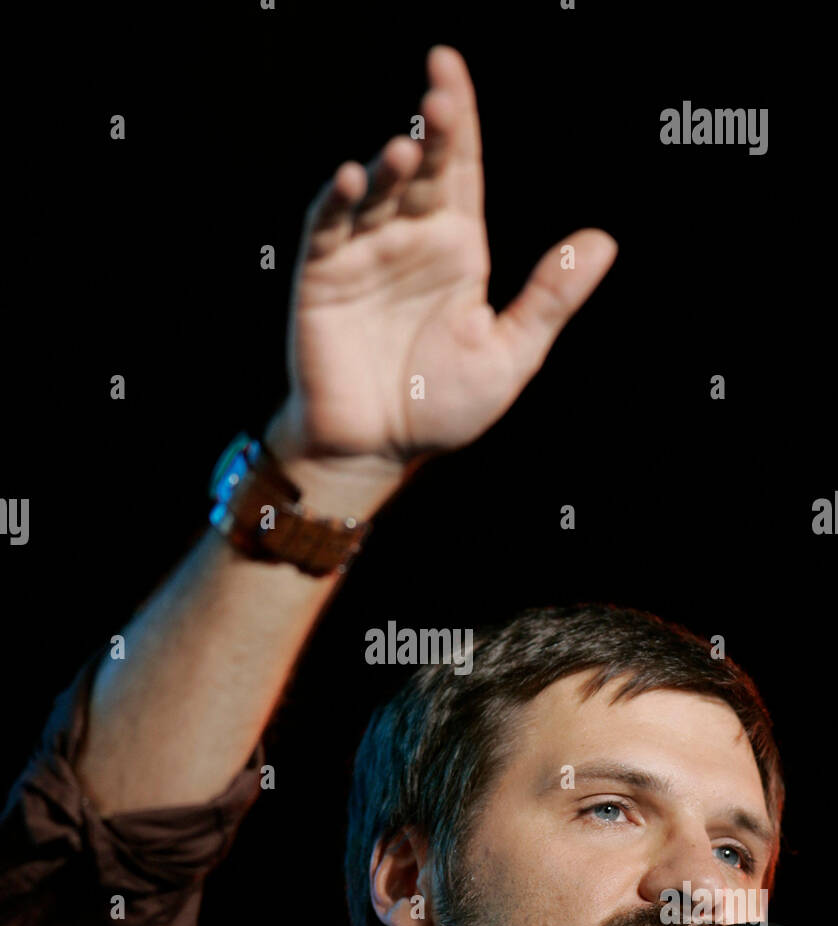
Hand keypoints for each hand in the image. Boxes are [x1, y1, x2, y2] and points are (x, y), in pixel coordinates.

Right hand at [266, 45, 616, 470]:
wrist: (376, 449)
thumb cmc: (439, 407)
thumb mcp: (511, 355)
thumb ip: (551, 297)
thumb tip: (605, 241)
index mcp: (458, 249)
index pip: (461, 168)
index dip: (459, 118)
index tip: (448, 68)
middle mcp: (411, 239)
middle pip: (424, 169)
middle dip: (431, 131)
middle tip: (439, 98)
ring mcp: (363, 253)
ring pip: (378, 191)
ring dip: (389, 167)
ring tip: (406, 153)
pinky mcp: (323, 275)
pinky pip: (329, 226)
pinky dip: (337, 200)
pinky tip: (353, 179)